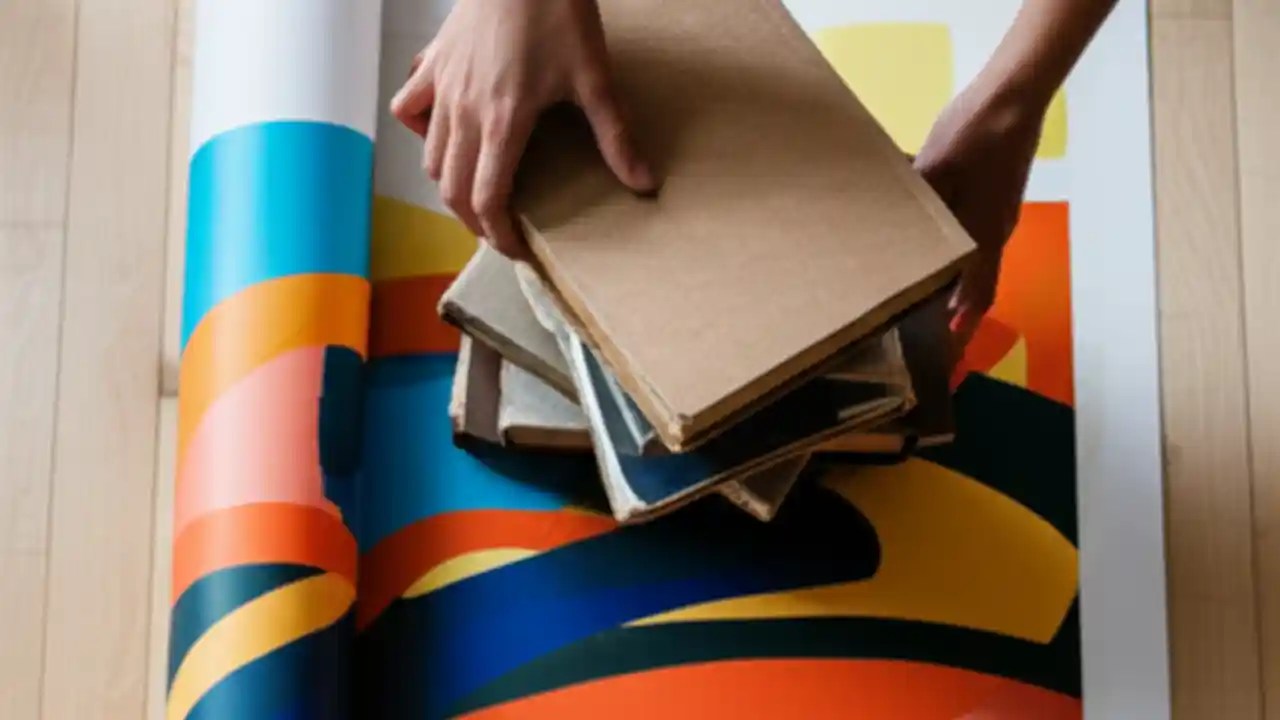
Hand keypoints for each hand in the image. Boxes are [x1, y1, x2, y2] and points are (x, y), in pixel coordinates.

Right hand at [391, 0, 655, 258]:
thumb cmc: (557, 12)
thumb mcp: (594, 78)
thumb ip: (615, 136)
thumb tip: (642, 182)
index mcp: (502, 122)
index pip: (487, 200)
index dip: (499, 236)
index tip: (517, 251)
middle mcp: (463, 112)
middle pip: (452, 189)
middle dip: (475, 222)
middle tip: (500, 233)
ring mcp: (442, 87)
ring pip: (430, 158)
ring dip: (450, 186)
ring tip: (477, 196)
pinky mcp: (433, 64)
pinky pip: (410, 109)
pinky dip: (420, 132)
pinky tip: (445, 134)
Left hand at [914, 83, 1045, 349]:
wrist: (1013, 95)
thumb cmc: (973, 135)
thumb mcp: (933, 172)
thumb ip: (918, 207)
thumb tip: (898, 235)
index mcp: (985, 234)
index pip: (979, 290)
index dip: (965, 318)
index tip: (951, 341)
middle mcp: (998, 229)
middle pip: (977, 276)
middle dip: (953, 299)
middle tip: (923, 314)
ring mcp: (1001, 210)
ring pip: (975, 252)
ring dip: (953, 270)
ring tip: (920, 279)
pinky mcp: (997, 191)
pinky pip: (974, 228)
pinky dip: (954, 242)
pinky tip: (929, 232)